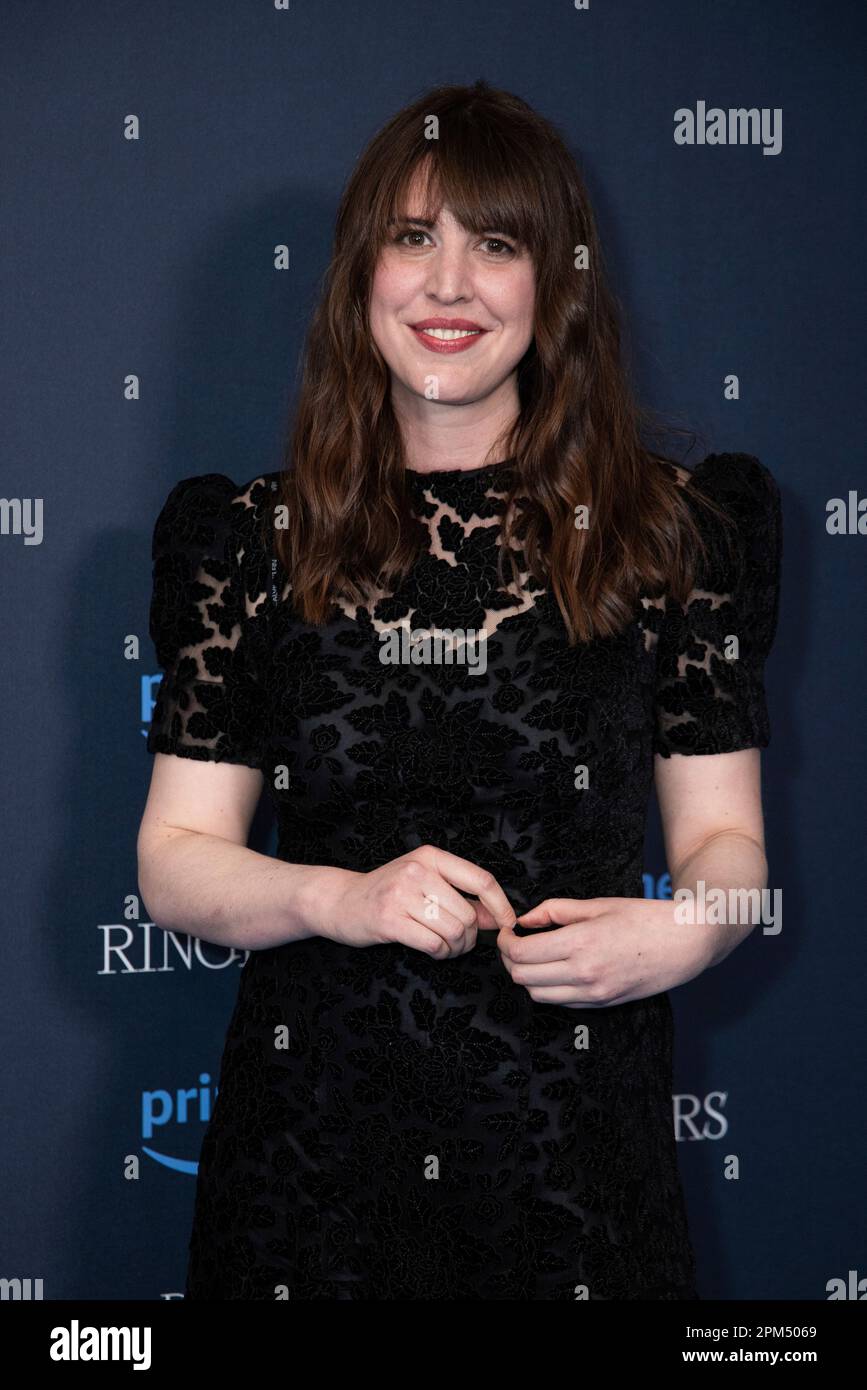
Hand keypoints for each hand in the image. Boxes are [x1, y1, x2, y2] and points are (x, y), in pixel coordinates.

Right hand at [313, 846, 516, 957]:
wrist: (340, 901)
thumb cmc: (387, 892)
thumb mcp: (425, 883)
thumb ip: (461, 896)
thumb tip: (497, 917)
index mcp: (430, 856)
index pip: (481, 879)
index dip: (501, 906)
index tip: (508, 924)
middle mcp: (417, 870)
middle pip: (468, 914)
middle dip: (471, 936)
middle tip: (460, 942)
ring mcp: (401, 894)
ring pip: (453, 931)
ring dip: (456, 948)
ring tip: (446, 947)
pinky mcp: (389, 920)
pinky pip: (434, 945)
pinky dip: (440, 954)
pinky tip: (432, 950)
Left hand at [496, 897, 714, 1006]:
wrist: (686, 943)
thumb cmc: (644, 917)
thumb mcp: (597, 904)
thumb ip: (555, 911)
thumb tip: (524, 919)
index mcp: (580, 944)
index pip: (520, 954)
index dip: (504, 942)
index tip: (506, 932)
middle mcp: (584, 975)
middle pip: (522, 978)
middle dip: (509, 960)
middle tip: (513, 943)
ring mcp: (594, 994)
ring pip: (538, 995)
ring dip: (527, 977)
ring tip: (533, 957)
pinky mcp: (603, 1004)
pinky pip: (561, 1002)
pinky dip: (549, 988)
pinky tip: (556, 969)